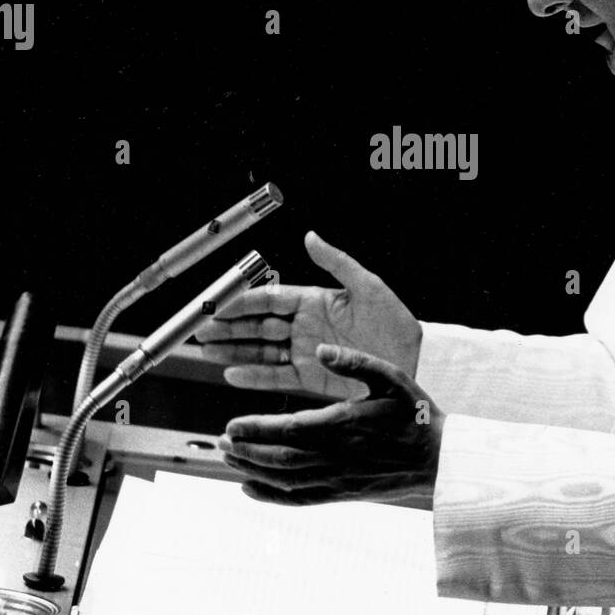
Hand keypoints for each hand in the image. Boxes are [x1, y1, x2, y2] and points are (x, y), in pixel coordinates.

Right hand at [195, 230, 422, 399]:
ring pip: (260, 351)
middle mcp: (305, 326)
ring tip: (206, 351)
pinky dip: (254, 376)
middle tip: (200, 330)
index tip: (219, 305)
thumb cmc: (395, 322)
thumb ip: (336, 262)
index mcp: (315, 301)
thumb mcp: (368, 286)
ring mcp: (305, 353)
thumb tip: (311, 236)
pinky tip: (233, 373)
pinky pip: (276, 376)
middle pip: (257, 326)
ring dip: (233, 351)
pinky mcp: (310, 379)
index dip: (242, 302)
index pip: (270, 299)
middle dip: (228, 328)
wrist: (413, 362)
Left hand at [220, 344, 444, 504]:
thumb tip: (320, 349)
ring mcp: (337, 479)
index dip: (256, 429)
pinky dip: (270, 497)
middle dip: (246, 450)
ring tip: (229, 458)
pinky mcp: (341, 493)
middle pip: (279, 458)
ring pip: (284, 480)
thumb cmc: (416, 415)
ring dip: (252, 470)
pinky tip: (250, 489)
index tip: (232, 425)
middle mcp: (336, 456)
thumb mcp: (391, 376)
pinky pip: (298, 499)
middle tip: (222, 441)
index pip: (289, 429)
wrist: (438, 459)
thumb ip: (354, 361)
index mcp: (344, 424)